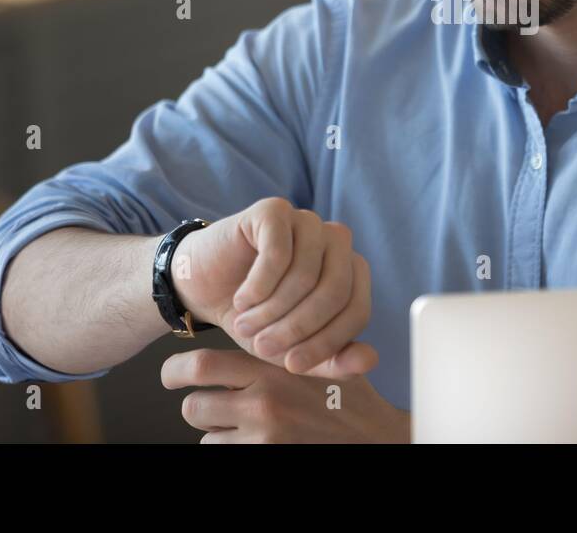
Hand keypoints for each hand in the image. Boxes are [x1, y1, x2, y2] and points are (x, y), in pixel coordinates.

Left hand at [161, 347, 409, 442]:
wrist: (374, 441)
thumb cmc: (353, 399)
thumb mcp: (334, 361)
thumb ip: (310, 338)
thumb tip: (290, 304)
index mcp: (272, 369)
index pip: (202, 366)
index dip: (175, 370)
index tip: (170, 374)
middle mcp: (262, 405)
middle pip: (193, 406)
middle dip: (194, 404)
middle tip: (199, 401)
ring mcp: (261, 438)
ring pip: (207, 435)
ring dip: (216, 430)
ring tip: (236, 422)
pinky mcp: (264, 458)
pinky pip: (223, 453)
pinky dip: (230, 447)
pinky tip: (250, 440)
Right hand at [171, 198, 376, 377]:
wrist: (205, 288)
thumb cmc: (256, 317)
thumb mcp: (293, 349)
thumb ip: (332, 360)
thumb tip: (371, 361)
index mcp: (351, 271)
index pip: (357, 310)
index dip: (327, 343)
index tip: (293, 365)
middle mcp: (336, 241)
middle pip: (335, 291)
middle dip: (297, 327)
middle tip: (262, 347)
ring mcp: (307, 221)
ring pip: (306, 274)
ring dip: (272, 310)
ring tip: (246, 325)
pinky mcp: (275, 210)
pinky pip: (278, 254)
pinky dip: (258, 286)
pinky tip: (242, 300)